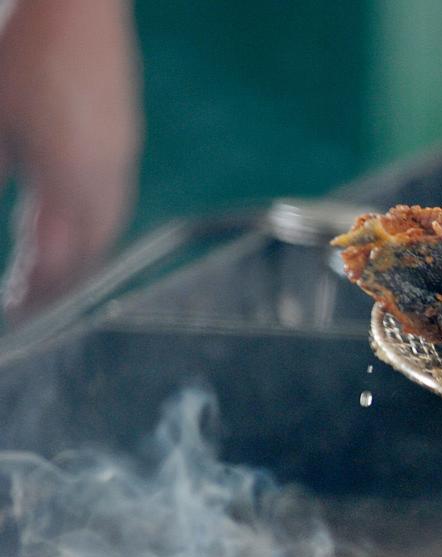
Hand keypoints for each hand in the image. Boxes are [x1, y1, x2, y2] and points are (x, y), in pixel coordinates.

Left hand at [0, 0, 141, 325]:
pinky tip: (67, 221)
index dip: (37, 296)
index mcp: (71, 179)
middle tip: (32, 305)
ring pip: (105, 229)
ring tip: (50, 273)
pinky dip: (90, 225)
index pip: (58, 263)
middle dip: (61, 285)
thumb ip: (0, 174)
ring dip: (79, 257)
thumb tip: (15, 236)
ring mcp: (118, 156)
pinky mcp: (119, 138)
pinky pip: (111, 201)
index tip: (17, 314)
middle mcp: (105, 177)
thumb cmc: (27, 47)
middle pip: (90, 254)